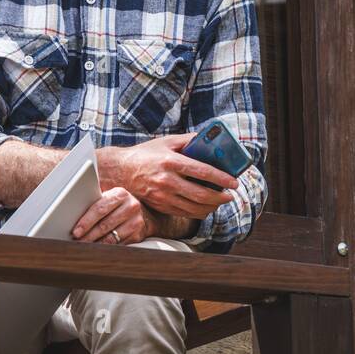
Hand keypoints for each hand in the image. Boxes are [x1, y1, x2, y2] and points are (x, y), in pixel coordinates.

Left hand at [71, 187, 154, 245]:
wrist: (143, 213)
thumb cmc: (118, 206)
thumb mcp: (110, 198)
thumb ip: (97, 204)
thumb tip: (73, 215)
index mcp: (120, 194)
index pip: (100, 209)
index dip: (86, 221)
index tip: (76, 231)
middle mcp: (130, 206)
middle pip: (104, 225)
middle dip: (88, 236)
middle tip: (77, 242)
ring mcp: (136, 221)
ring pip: (111, 238)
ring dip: (95, 244)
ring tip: (84, 247)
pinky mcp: (138, 235)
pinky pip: (118, 245)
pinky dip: (105, 249)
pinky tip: (97, 250)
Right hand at [103, 133, 236, 219]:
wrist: (120, 170)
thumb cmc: (146, 154)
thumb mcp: (167, 142)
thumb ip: (189, 140)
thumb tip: (211, 140)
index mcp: (171, 162)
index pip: (203, 171)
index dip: (221, 178)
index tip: (234, 182)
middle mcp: (167, 181)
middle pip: (201, 194)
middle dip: (220, 197)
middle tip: (230, 196)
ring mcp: (162, 196)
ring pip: (194, 207)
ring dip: (212, 206)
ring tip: (220, 201)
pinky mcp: (160, 206)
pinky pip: (184, 213)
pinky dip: (198, 212)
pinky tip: (206, 207)